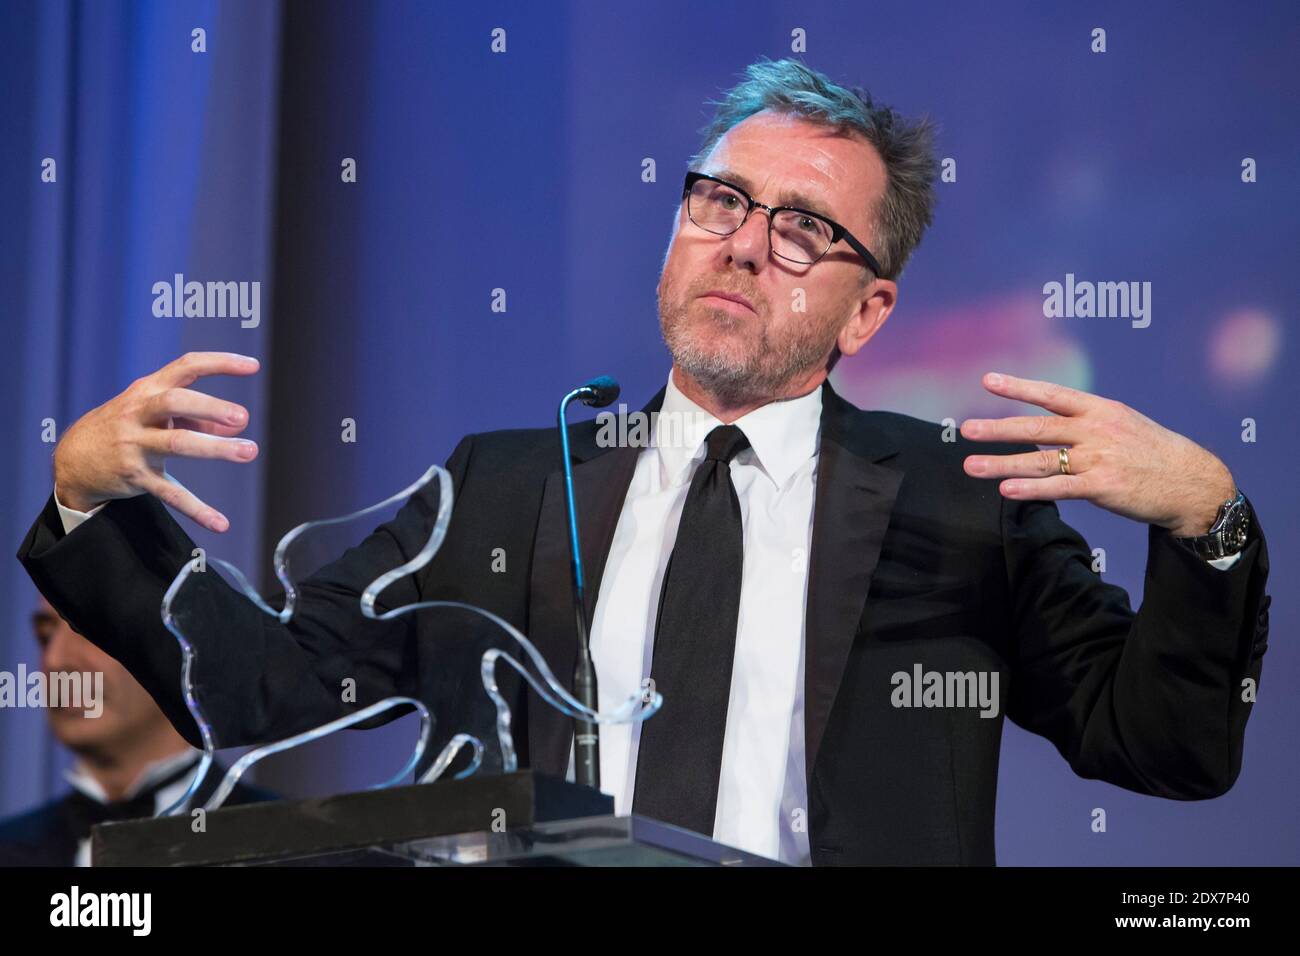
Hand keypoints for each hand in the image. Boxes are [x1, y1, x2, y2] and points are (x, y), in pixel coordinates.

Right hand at [52, 352, 260, 531]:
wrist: (73, 458)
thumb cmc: (127, 426)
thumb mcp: (154, 411)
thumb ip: (196, 416)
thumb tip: (237, 426)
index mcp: (148, 390)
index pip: (186, 367)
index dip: (219, 363)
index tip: (253, 366)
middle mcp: (140, 413)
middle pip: (176, 402)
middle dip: (210, 407)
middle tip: (242, 417)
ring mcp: (135, 445)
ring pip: (177, 444)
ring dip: (215, 448)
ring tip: (249, 451)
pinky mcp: (135, 476)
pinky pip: (170, 493)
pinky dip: (197, 509)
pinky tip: (221, 523)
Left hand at [960, 372, 1235, 536]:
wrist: (1192, 482)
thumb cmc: (1151, 453)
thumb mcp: (1122, 424)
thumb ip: (1083, 424)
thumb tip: (1041, 432)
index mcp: (1100, 409)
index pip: (1052, 394)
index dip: (1019, 386)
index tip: (987, 380)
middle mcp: (1096, 429)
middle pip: (1037, 427)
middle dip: (998, 428)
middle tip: (965, 429)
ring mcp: (1099, 458)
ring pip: (1041, 459)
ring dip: (1002, 463)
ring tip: (971, 465)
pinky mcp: (1103, 486)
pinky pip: (1059, 488)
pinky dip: (1031, 490)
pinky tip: (1006, 492)